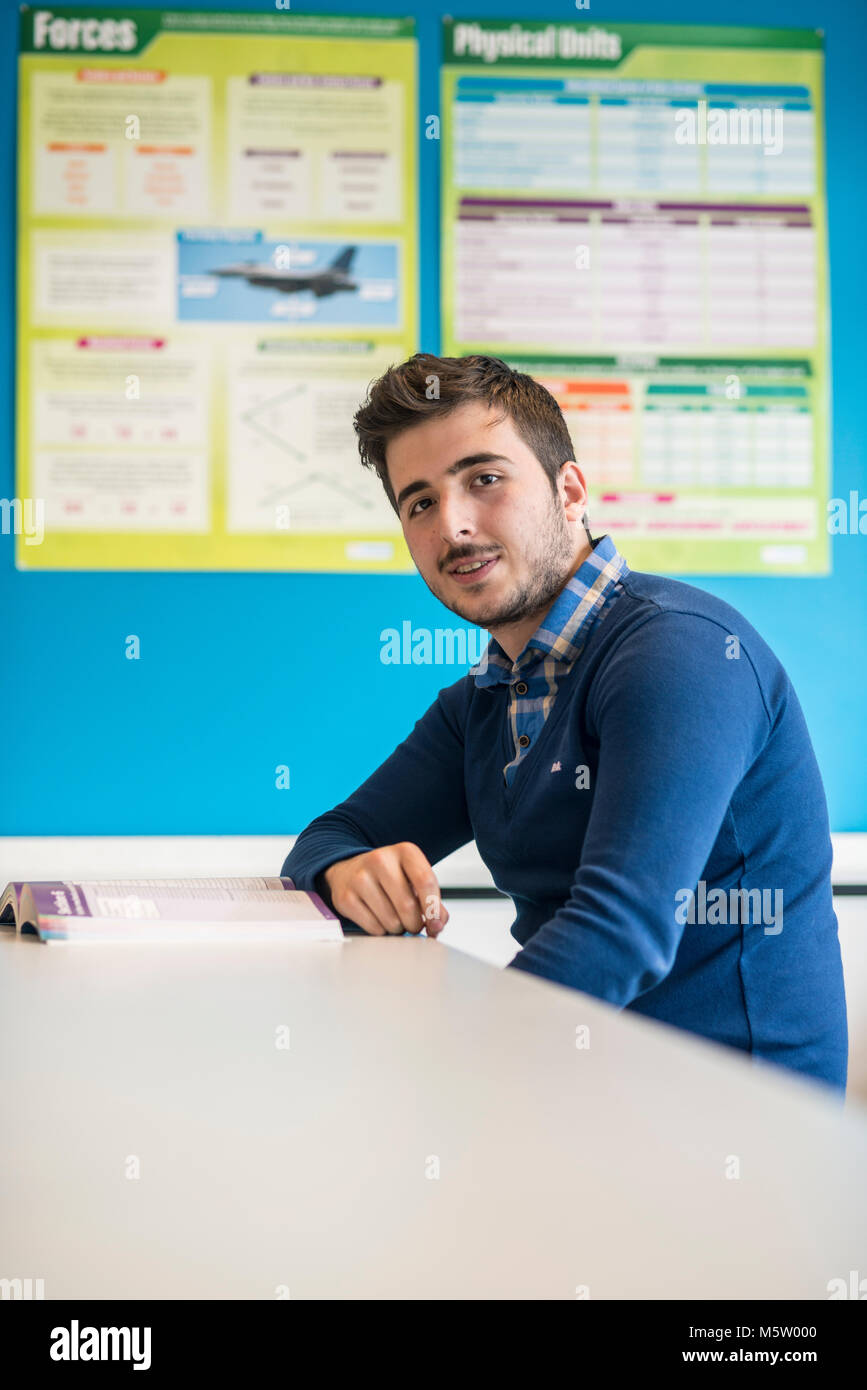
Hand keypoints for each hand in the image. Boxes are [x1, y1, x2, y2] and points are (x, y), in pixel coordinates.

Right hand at [322, 843, 449, 936]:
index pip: (425, 881)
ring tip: (394, 917)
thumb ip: (432, 900)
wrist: (349, 869)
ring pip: (391, 921)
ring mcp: (360, 878)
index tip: (436, 925)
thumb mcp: (414, 878)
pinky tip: (378, 917)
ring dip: (398, 928)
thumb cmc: (389, 876)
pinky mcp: (345, 897)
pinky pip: (374, 928)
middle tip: (413, 923)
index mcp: (404, 851)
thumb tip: (438, 923)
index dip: (433, 908)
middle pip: (408, 905)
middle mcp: (381, 860)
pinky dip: (381, 930)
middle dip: (415, 924)